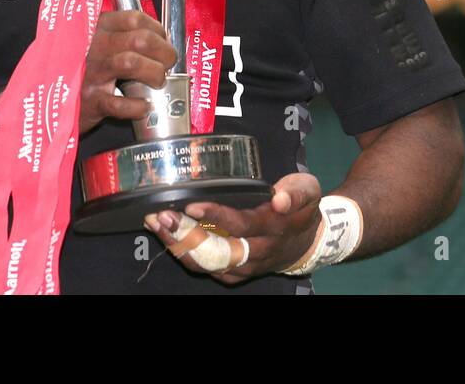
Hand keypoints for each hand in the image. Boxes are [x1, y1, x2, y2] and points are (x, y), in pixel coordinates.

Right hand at [79, 10, 175, 135]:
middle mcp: (94, 47)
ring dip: (154, 73)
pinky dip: (137, 106)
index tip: (163, 41)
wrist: (45, 100)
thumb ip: (120, 36)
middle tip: (167, 64)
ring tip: (158, 82)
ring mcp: (91, 73)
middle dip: (163, 51)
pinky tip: (143, 106)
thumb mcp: (94, 43)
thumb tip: (160, 41)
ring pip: (131, 63)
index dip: (157, 29)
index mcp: (97, 28)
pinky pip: (119, 103)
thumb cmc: (79, 69)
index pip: (134, 18)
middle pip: (139, 39)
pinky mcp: (89, 101)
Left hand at [144, 173, 323, 284]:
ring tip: (156, 224)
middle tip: (161, 217)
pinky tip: (166, 236)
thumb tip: (280, 199)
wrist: (307, 243)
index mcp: (273, 228)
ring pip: (207, 263)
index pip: (241, 225)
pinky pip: (206, 268)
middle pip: (216, 250)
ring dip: (178, 245)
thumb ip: (296, 193)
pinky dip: (183, 253)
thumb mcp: (308, 191)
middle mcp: (256, 252)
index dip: (216, 217)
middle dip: (185, 236)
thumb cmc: (302, 209)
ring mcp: (244, 267)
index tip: (191, 206)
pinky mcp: (235, 273)